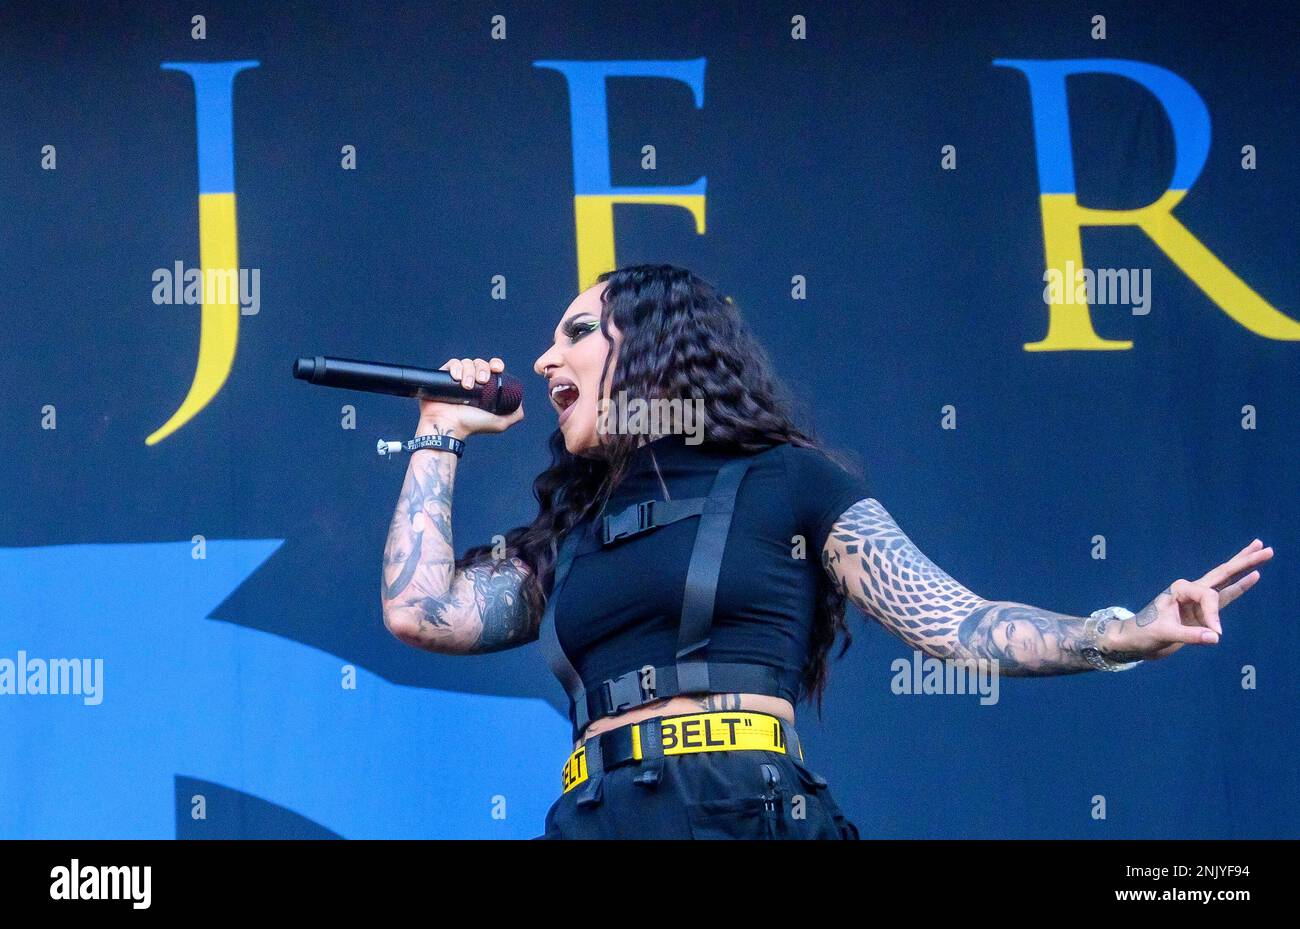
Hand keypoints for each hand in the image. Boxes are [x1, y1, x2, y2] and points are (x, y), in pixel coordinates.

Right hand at [418, 356, 524, 436]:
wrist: (449, 426)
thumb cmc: (471, 426)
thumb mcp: (499, 423)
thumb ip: (514, 415)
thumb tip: (521, 403)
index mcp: (484, 388)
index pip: (491, 368)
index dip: (495, 364)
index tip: (497, 369)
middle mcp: (471, 381)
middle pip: (479, 363)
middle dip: (483, 369)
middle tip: (482, 381)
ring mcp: (456, 379)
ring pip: (466, 362)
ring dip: (469, 371)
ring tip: (467, 386)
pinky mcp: (442, 377)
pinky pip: (452, 363)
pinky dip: (455, 367)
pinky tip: (457, 378)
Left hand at [1107, 539, 1273, 660]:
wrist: (1135, 641)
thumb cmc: (1144, 633)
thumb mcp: (1164, 633)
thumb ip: (1190, 635)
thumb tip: (1215, 637)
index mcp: (1179, 589)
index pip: (1209, 598)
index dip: (1214, 616)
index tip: (1214, 634)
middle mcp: (1190, 589)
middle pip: (1222, 572)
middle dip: (1244, 561)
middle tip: (1265, 547)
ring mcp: (1198, 599)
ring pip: (1226, 580)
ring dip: (1244, 567)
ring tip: (1264, 552)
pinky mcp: (1203, 611)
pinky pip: (1226, 597)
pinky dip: (1239, 587)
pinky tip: (1253, 577)